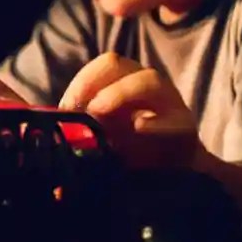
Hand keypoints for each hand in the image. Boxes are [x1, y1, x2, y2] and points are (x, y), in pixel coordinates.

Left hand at [60, 52, 203, 168]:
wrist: (171, 178)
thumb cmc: (129, 152)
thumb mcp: (98, 138)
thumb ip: (79, 130)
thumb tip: (55, 131)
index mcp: (122, 84)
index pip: (102, 66)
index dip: (82, 82)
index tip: (65, 109)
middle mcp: (144, 87)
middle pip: (118, 64)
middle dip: (93, 81)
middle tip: (82, 109)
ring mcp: (169, 105)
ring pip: (151, 80)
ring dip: (120, 94)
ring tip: (99, 114)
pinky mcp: (186, 131)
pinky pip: (178, 121)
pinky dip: (158, 124)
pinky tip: (140, 128)